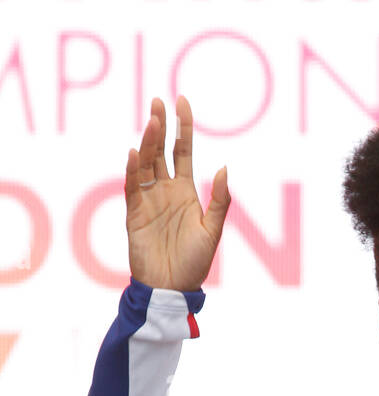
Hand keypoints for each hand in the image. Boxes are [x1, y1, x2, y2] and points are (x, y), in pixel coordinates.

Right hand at [125, 95, 230, 291]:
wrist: (171, 289)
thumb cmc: (194, 264)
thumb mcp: (212, 231)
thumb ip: (219, 202)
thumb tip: (224, 169)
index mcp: (185, 191)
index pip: (182, 151)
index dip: (182, 127)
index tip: (181, 101)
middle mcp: (164, 190)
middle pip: (160, 150)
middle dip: (160, 126)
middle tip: (158, 102)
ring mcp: (148, 199)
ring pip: (146, 163)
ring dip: (148, 142)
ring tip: (152, 121)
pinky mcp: (133, 212)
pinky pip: (132, 186)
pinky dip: (133, 170)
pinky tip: (136, 153)